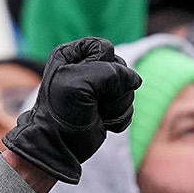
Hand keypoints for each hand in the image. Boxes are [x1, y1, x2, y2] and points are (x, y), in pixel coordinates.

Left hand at [2, 37, 140, 184]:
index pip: (104, 47)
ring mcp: (98, 89)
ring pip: (128, 88)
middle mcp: (86, 69)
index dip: (100, 65)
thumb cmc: (62, 112)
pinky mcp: (108, 106)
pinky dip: (118, 117)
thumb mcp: (82, 82)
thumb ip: (113, 72)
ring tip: (94, 113)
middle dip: (112, 88)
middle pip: (121, 68)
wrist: (58, 145)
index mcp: (71, 56)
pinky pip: (129, 105)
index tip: (82, 80)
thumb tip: (135, 81)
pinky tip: (102, 122)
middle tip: (90, 100)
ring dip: (115, 105)